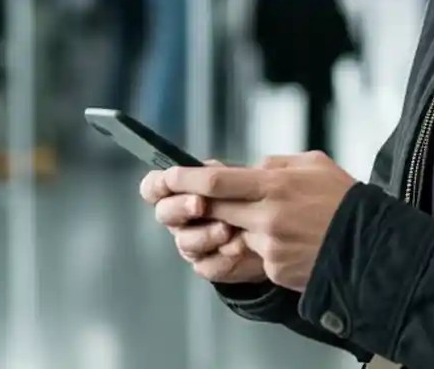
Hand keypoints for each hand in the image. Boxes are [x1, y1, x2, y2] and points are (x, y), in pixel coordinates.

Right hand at [140, 162, 265, 283]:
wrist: (279, 235)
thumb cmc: (256, 199)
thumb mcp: (242, 177)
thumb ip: (220, 174)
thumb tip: (208, 167)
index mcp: (183, 190)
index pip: (154, 187)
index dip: (155, 185)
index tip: (168, 181)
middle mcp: (182, 218)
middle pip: (164, 213)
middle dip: (179, 207)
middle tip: (199, 204)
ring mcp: (193, 244)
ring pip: (184, 242)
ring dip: (204, 235)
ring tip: (228, 229)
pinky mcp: (209, 266)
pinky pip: (205, 266)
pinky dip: (222, 259)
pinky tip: (240, 250)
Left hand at [162, 152, 357, 291]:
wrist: (372, 245)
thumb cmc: (344, 200)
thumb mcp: (313, 164)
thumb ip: (275, 164)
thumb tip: (250, 169)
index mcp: (274, 186)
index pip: (215, 182)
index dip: (185, 179)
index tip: (168, 175)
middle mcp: (267, 217)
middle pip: (215, 209)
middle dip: (199, 204)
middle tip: (192, 198)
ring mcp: (269, 246)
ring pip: (236, 232)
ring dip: (243, 226)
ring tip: (277, 220)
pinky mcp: (274, 269)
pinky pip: (258, 255)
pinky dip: (266, 247)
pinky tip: (293, 241)